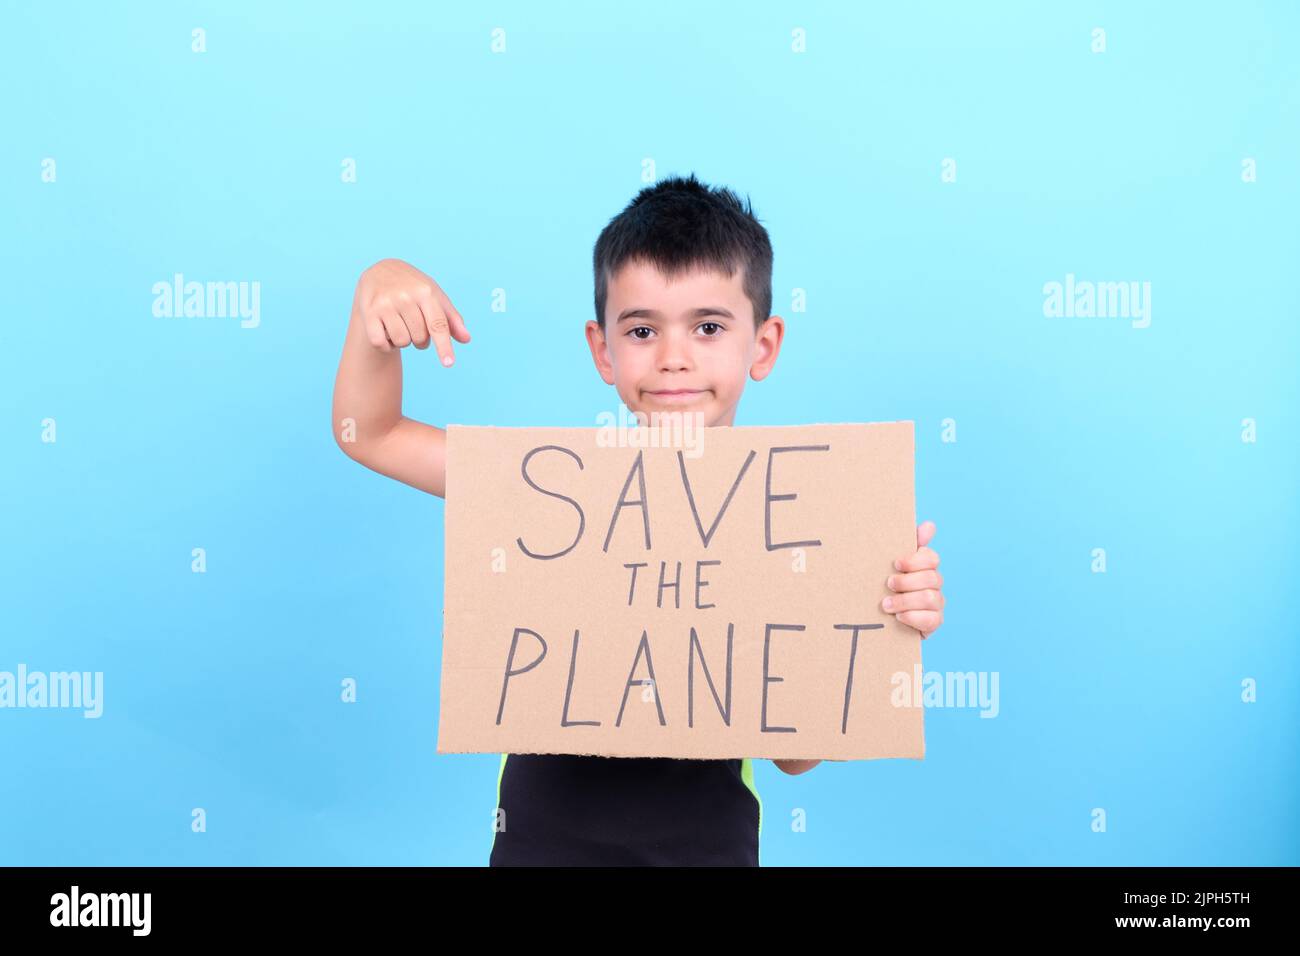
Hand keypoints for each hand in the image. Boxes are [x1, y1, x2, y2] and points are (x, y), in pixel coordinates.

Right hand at [355, 258, 470, 364]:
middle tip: (413, 323)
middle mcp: (405, 296)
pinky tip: (385, 329)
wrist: (381, 272)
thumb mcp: (435, 297)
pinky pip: (380, 343)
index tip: (449, 363)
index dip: (444, 346)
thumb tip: (466, 339)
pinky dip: (385, 344)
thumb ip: (451, 319)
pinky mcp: (368, 312)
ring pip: (402, 342)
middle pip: (420, 338)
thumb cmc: (414, 288)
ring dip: (403, 340)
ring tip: (399, 323)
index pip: (438, 325)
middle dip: (420, 338)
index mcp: (426, 291)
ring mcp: (385, 304)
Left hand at [882, 520, 944, 638]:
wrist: (883, 618)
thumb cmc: (889, 586)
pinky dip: (912, 617)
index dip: (914, 560)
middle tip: (888, 584)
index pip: (932, 558)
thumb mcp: (894, 565)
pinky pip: (931, 619)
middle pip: (932, 578)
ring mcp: (937, 604)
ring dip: (905, 601)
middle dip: (907, 582)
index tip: (896, 563)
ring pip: (930, 598)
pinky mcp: (934, 622)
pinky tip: (898, 617)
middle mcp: (935, 584)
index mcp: (926, 567)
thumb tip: (930, 525)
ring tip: (886, 604)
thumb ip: (909, 544)